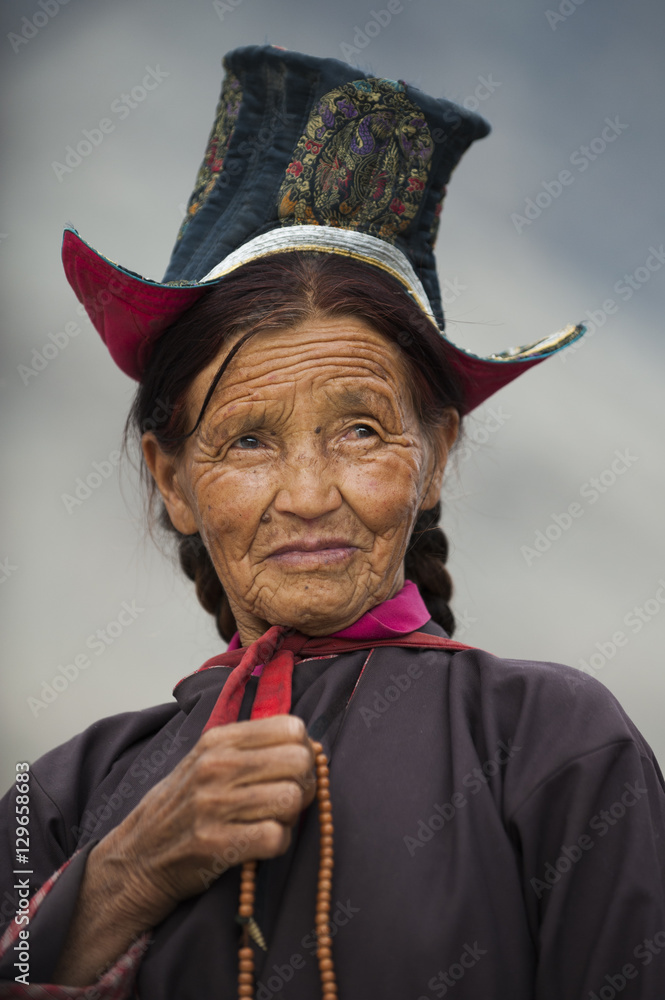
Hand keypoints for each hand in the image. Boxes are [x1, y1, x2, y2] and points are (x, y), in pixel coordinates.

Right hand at [53, 714, 315, 984]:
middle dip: (305, 784)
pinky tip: (260, 844)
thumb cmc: (182, 806)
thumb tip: (309, 744)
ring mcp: (214, 804)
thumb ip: (251, 747)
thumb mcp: (206, 759)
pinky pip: (276, 837)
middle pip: (299, 762)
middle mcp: (216, 765)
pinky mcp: (216, 844)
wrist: (137, 857)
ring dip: (291, 817)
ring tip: (271, 821)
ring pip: (292, 799)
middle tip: (288, 800)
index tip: (291, 770)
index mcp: (219, 739)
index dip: (303, 751)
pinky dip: (277, 844)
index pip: (292, 728)